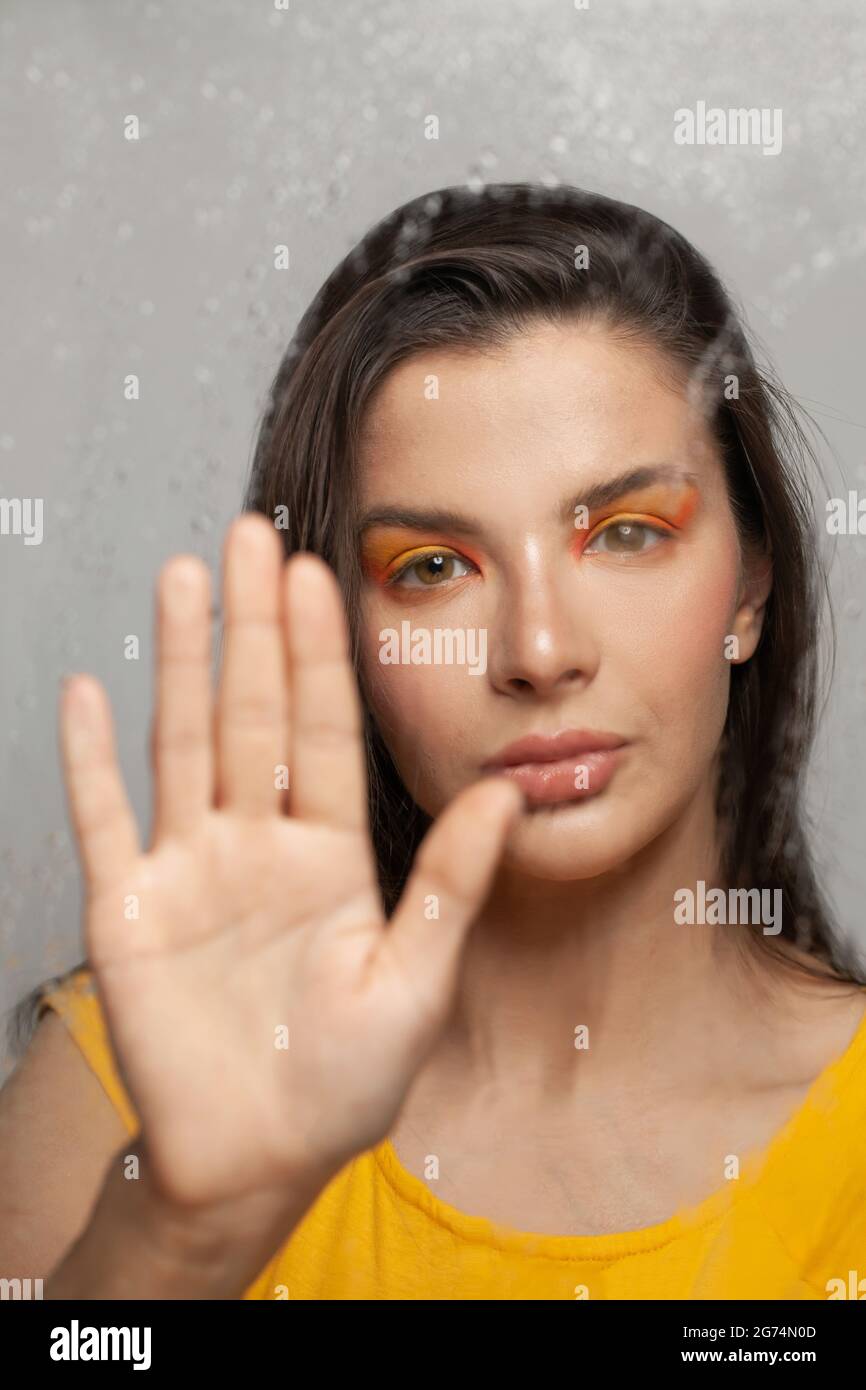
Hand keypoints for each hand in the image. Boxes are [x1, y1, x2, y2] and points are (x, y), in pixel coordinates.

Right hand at [60, 515, 522, 1210]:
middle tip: (251, 535)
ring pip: (183, 744)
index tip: (320, 575)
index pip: (324, 731)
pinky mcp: (129, 910)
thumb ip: (452, 882)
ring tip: (182, 578)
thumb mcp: (415, 978)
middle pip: (253, 712)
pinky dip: (91, 761)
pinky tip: (88, 692)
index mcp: (328, 852)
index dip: (321, 654)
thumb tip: (511, 791)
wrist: (260, 1157)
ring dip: (178, 662)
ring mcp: (190, 869)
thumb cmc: (345, 1080)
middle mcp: (257, 843)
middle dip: (253, 625)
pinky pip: (105, 822)